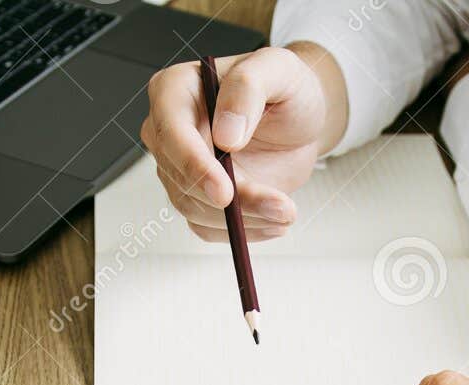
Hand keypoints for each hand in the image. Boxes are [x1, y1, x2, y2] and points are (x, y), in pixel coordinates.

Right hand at [139, 44, 345, 242]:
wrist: (299, 119)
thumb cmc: (285, 86)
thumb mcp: (278, 70)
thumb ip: (248, 89)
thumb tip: (225, 134)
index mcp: (175, 91)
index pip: (171, 133)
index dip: (195, 166)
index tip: (225, 192)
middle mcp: (169, 132)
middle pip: (182, 179)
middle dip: (233, 200)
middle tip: (280, 207)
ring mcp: (180, 168)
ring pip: (195, 208)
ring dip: (243, 219)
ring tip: (286, 210)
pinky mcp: (198, 196)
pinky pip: (208, 226)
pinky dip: (242, 231)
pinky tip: (272, 219)